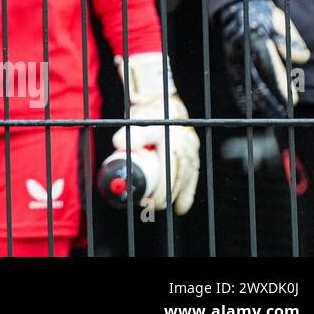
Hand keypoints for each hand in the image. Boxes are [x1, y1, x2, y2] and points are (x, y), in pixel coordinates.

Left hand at [111, 52, 199, 214]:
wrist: (163, 106)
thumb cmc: (147, 116)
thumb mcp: (137, 122)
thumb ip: (130, 133)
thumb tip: (119, 144)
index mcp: (171, 138)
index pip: (166, 169)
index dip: (158, 187)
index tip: (146, 197)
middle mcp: (185, 145)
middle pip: (176, 177)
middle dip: (164, 194)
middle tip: (149, 205)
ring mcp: (192, 151)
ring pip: (186, 179)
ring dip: (174, 196)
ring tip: (158, 207)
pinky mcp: (194, 156)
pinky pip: (193, 178)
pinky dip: (187, 193)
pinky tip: (181, 207)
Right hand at [216, 0, 309, 117]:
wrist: (236, 11)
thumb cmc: (265, 18)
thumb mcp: (281, 23)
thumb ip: (292, 40)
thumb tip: (302, 57)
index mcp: (255, 38)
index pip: (268, 68)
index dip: (279, 86)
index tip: (291, 102)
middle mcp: (240, 50)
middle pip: (255, 79)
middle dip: (270, 99)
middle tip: (283, 114)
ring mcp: (231, 57)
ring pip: (244, 84)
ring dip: (258, 102)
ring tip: (272, 115)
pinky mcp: (228, 63)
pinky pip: (234, 82)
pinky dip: (241, 96)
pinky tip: (249, 108)